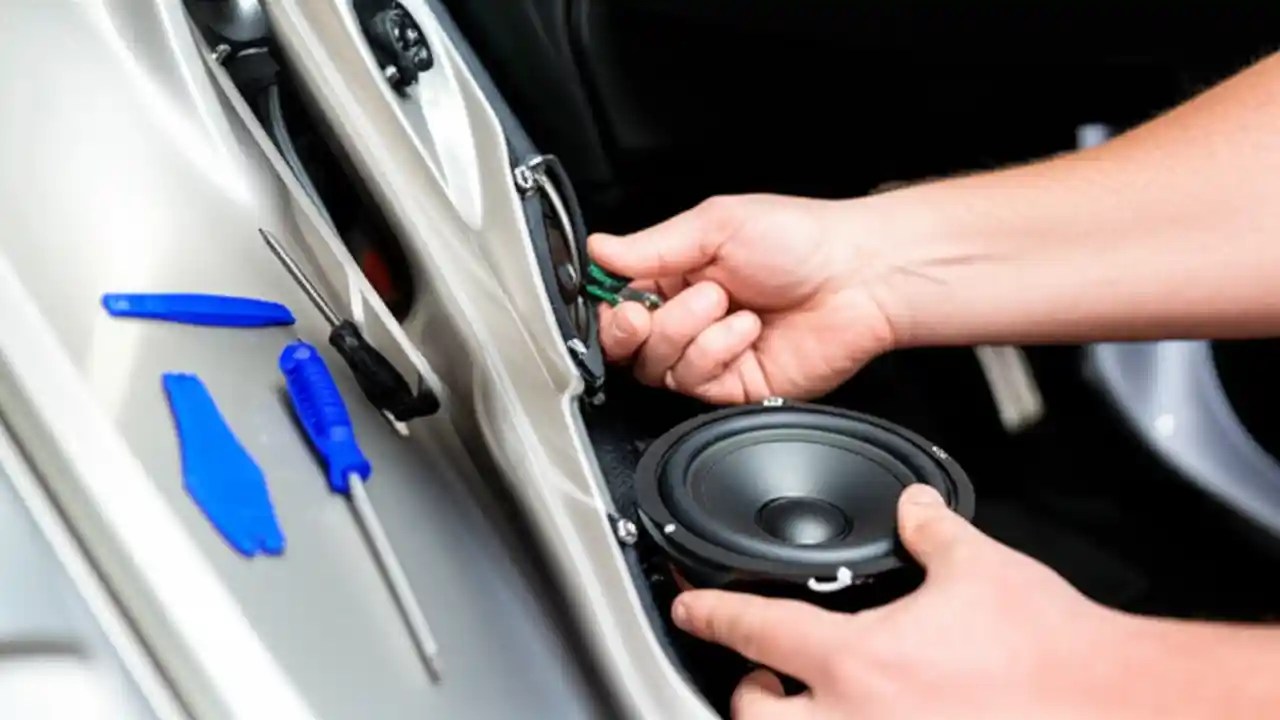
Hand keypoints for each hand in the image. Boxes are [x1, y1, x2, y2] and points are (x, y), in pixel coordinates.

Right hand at [588, 194, 899, 403]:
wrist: (859, 277)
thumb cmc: (800, 240)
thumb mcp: (715, 225)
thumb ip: (651, 246)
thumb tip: (598, 249)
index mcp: (677, 275)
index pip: (618, 304)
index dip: (608, 310)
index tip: (615, 302)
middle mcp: (689, 318)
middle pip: (629, 347)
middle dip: (638, 328)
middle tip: (648, 309)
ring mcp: (712, 355)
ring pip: (658, 369)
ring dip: (686, 333)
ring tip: (725, 303)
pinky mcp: (735, 386)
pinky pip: (696, 385)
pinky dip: (715, 354)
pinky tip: (746, 330)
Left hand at [671, 485, 1139, 718]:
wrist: (1115, 708)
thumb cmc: (1052, 652)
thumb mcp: (979, 567)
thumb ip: (930, 530)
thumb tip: (913, 508)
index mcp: (856, 661)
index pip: (752, 627)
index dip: (709, 612)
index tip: (691, 607)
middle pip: (753, 716)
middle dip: (749, 691)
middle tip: (762, 674)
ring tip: (808, 709)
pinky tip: (878, 718)